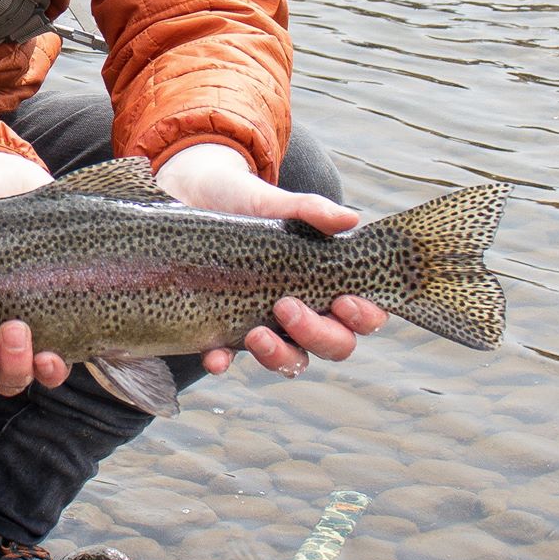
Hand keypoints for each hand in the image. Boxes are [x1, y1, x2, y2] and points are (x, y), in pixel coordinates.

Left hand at [155, 143, 387, 376]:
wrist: (195, 197)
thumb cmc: (246, 201)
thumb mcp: (273, 202)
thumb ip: (309, 210)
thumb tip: (349, 219)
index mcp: (329, 284)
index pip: (364, 316)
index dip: (363, 317)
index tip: (342, 301)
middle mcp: (307, 313)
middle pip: (334, 345)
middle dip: (317, 334)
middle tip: (286, 306)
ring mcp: (270, 326)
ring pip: (292, 360)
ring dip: (278, 355)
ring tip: (256, 334)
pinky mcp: (226, 332)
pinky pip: (230, 359)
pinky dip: (224, 362)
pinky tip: (215, 358)